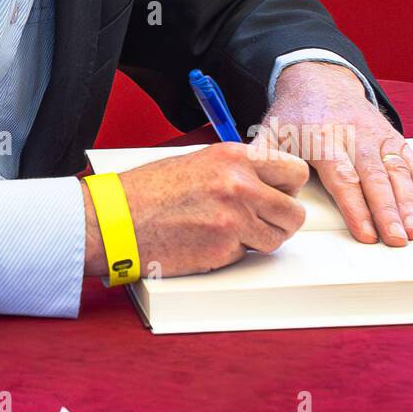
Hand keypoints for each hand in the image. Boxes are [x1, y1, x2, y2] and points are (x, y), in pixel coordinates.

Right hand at [82, 140, 308, 277]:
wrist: (117, 219)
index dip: (289, 188)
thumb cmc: (148, 192)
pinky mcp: (224, 248)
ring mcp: (233, 219)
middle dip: (281, 220)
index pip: (294, 171)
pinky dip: (233, 252)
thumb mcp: (198, 162)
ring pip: (276, 239)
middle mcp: (239, 184)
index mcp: (233, 157)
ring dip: (259, 240)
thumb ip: (235, 170)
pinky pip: (248, 255)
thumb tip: (264, 182)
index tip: (280, 194)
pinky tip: (209, 241)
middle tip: (260, 220)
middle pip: (294, 212)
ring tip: (231, 231)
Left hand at [261, 61, 412, 244]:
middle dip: (387, 211)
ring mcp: (375, 135)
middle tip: (396, 240)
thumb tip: (253, 189)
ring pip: (396, 170)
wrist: (320, 80)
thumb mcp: (272, 132)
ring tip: (412, 232)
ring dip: (407, 202)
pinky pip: (411, 161)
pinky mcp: (391, 136)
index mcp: (322, 138)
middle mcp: (353, 135)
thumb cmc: (294, 116)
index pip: (342, 177)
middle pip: (374, 177)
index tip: (366, 234)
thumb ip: (263, 160)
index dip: (355, 207)